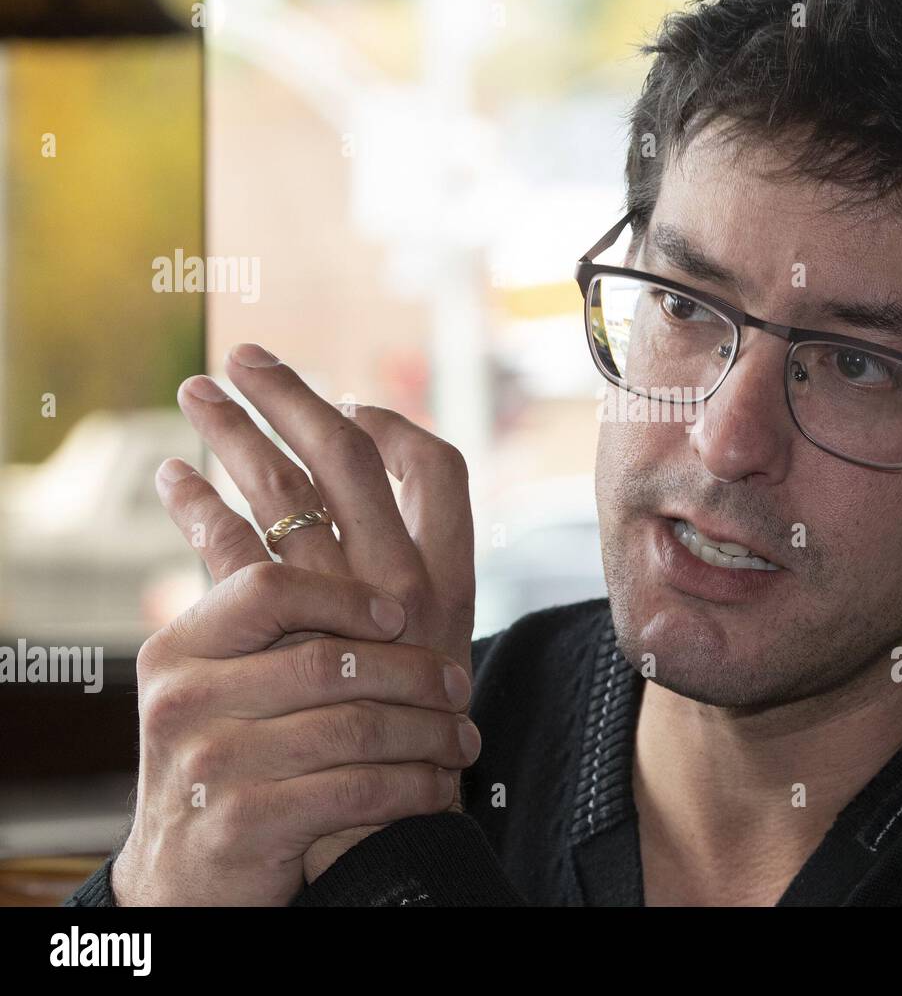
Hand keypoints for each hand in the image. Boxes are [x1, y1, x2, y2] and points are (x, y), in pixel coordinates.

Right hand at [111, 563, 471, 904]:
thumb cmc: (230, 765)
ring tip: (461, 739)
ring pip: (355, 726)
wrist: (184, 882)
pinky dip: (413, 786)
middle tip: (459, 684)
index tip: (398, 612)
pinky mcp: (244, 823)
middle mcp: (183, 700)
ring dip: (428, 733)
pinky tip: (436, 786)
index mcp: (180, 648)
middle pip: (327, 659)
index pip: (268, 589)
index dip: (344, 594)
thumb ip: (269, 624)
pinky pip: (359, 789)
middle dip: (414, 672)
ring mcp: (210, 763)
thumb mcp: (224, 687)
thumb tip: (344, 529)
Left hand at [112, 343, 478, 903]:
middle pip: (347, 458)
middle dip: (294, 399)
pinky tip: (171, 478)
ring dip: (234, 434)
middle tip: (247, 357)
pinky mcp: (281, 636)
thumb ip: (401, 589)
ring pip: (282, 489)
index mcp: (450, 578)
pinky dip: (195, 506)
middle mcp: (402, 580)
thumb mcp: (430, 652)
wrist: (384, 824)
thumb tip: (355, 517)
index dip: (395, 426)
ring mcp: (339, 605)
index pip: (437, 470)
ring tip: (198, 392)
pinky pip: (230, 549)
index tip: (351, 404)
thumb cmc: (412, 734)